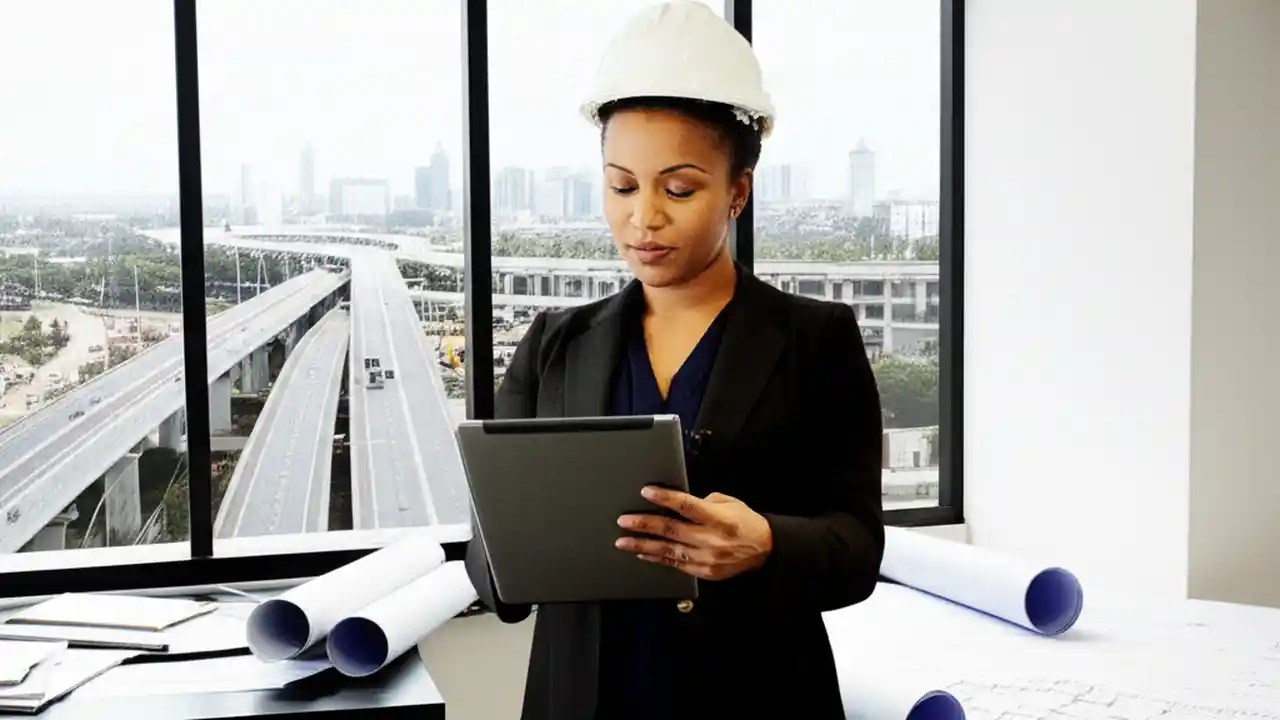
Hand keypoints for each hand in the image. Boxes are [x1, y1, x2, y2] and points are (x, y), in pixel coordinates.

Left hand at [615, 486, 772, 580]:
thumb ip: (703, 502)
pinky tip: (642, 554)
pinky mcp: (704, 571)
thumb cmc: (745, 522)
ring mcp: (706, 557)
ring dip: (643, 546)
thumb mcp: (728, 502)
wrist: (764, 549)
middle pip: (671, 529)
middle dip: (644, 524)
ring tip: (623, 542)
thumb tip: (678, 503)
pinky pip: (675, 564)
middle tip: (624, 520)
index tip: (646, 492)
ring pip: (668, 550)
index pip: (685, 505)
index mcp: (717, 517)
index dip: (664, 498)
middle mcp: (710, 538)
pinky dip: (657, 559)